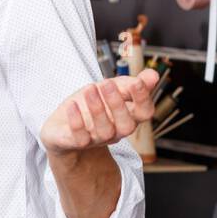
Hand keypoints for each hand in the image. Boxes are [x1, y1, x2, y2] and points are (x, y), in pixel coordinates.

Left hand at [41, 68, 158, 156]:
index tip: (136, 82)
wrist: (63, 126)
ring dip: (97, 109)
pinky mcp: (77, 142)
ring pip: (104, 131)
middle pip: (126, 126)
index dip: (143, 98)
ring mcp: (97, 138)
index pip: (144, 112)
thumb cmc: (92, 105)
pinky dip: (76, 122)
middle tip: (107, 83)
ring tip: (89, 89)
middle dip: (117, 104)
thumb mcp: (111, 89)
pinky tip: (72, 105)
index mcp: (129, 116)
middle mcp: (116, 130)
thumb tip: (153, 75)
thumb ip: (130, 84)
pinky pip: (81, 138)